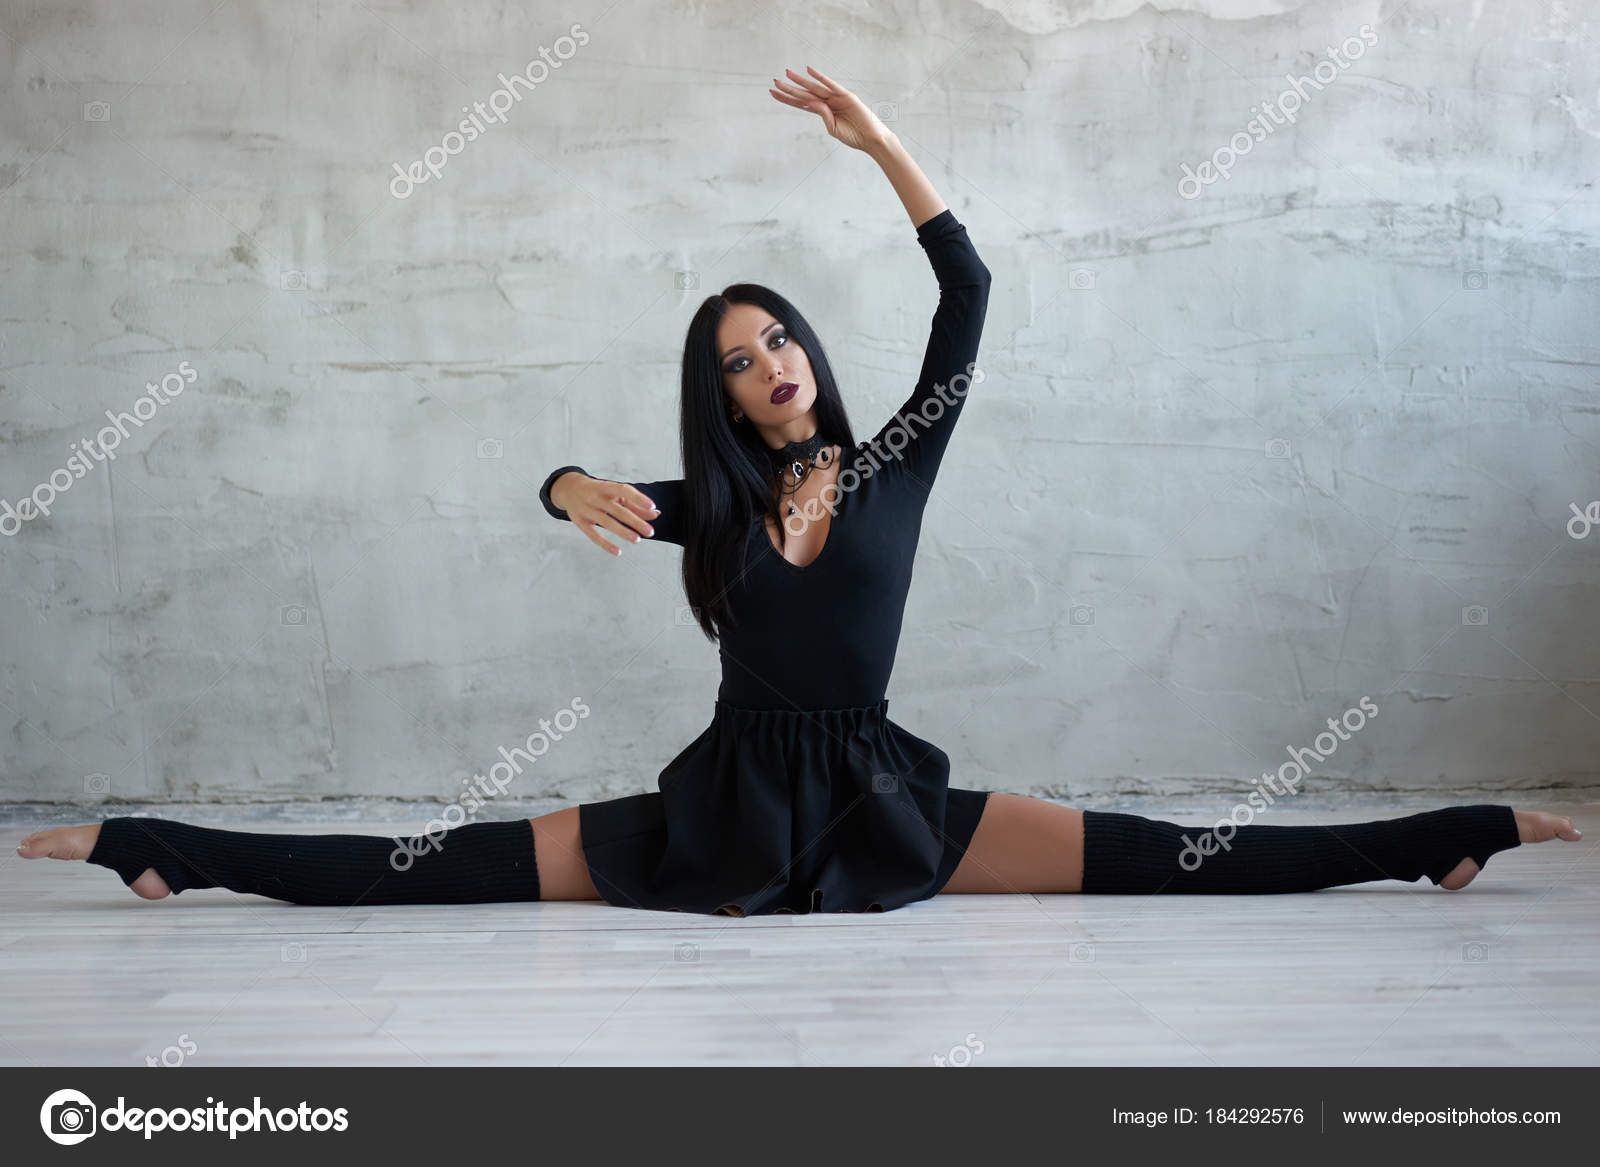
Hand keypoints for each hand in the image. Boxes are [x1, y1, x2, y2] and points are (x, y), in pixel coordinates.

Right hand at [553, 473, 658, 555]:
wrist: (569, 489)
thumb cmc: (597, 491)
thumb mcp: (614, 493)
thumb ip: (634, 504)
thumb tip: (654, 514)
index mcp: (605, 487)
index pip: (623, 490)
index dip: (638, 498)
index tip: (652, 506)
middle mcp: (595, 497)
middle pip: (617, 510)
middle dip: (635, 521)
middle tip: (650, 532)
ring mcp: (586, 510)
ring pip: (606, 523)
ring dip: (623, 532)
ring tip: (637, 540)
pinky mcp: (580, 522)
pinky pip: (593, 535)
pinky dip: (605, 544)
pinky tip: (618, 551)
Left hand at [769, 66, 893, 153]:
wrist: (870, 139)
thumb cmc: (853, 136)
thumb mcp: (833, 128)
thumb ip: (823, 115)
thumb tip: (812, 102)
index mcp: (823, 112)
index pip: (800, 103)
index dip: (786, 98)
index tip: (772, 92)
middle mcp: (827, 102)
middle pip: (804, 94)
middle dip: (789, 88)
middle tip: (774, 82)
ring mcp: (836, 98)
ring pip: (814, 88)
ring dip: (800, 80)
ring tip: (787, 73)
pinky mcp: (846, 95)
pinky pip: (830, 84)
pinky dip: (820, 77)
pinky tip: (809, 70)